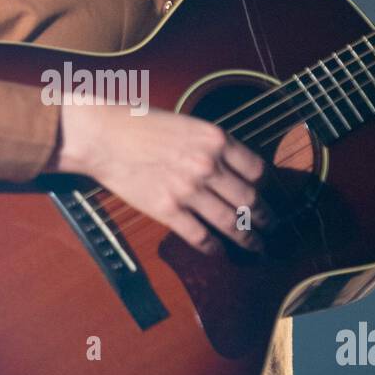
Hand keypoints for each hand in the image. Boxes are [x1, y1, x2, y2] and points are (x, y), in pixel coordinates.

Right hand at [45, 102, 278, 254]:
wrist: (102, 135)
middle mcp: (208, 165)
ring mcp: (189, 190)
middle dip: (265, 218)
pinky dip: (212, 248)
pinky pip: (200, 237)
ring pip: (231, 223)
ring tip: (255, 246)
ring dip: (248, 239)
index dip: (264, 186)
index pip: (257, 169)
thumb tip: (231, 168)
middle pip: (250, 200)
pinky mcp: (168, 210)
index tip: (264, 194)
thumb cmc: (139, 124)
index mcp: (216, 139)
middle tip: (271, 227)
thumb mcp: (186, 124)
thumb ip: (211, 145)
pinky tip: (218, 251)